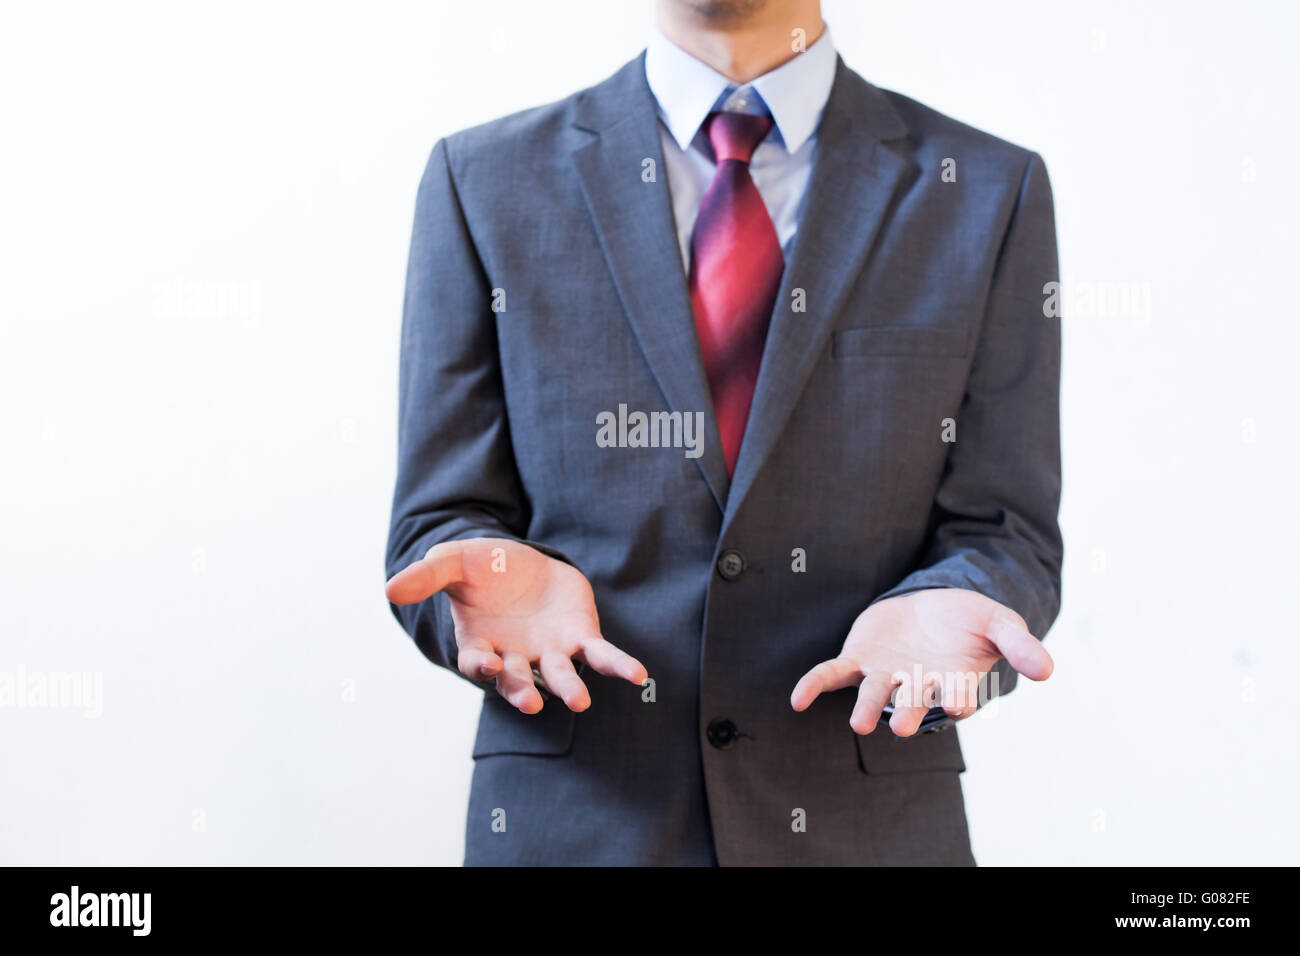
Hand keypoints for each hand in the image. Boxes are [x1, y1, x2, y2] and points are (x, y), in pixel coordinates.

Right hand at [386, 538, 646, 713]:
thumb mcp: (451, 563)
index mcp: (480, 644)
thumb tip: (390, 589)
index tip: (485, 662)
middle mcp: (515, 657)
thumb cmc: (481, 569)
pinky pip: (601, 656)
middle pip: (517, 680)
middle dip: (521, 691)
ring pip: (559, 677)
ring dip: (568, 689)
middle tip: (529, 702)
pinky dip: (619, 666)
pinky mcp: (580, 638)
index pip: (476, 663)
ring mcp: (549, 652)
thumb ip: (427, 577)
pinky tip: (638, 675)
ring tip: (579, 702)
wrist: (520, 561)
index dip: (480, 665)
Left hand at [790, 588, 1053, 736]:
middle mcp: (918, 686)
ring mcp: (885, 675)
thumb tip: (1048, 670)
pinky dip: (814, 686)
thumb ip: (1019, 645)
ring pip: (873, 695)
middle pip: (913, 702)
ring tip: (861, 724)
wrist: (935, 606)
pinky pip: (832, 675)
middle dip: (909, 712)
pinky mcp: (858, 660)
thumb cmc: (971, 622)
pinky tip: (797, 700)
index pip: (958, 695)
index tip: (959, 702)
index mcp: (955, 682)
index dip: (958, 698)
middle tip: (905, 726)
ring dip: (867, 709)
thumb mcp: (1000, 624)